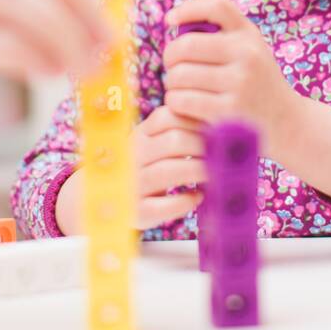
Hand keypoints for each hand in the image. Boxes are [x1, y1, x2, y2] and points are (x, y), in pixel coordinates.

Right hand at [58, 103, 207, 234]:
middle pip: (174, 142)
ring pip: (169, 171)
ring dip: (198, 171)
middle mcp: (132, 156)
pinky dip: (185, 201)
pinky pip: (163, 206)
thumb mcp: (153, 144)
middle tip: (223, 153)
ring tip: (214, 173)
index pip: (168, 117)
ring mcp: (132, 185)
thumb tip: (217, 120)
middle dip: (204, 146)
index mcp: (139, 135)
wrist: (106, 202)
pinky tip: (197, 197)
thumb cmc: (146, 167)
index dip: (196, 121)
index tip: (216, 128)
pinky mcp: (137, 212)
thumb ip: (176, 130)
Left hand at [160, 0, 299, 157]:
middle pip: (185, 45)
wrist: (287, 123)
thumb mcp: (250, 50)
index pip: (216, 5)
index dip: (187, 8)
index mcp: (249, 35)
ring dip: (171, 85)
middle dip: (170, 58)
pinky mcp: (229, 111)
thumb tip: (175, 19)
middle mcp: (247, 54)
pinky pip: (182, 100)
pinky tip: (184, 106)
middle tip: (173, 69)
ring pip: (178, 75)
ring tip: (181, 90)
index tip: (170, 20)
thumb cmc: (257, 83)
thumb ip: (222, 32)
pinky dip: (176, 103)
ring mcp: (240, 83)